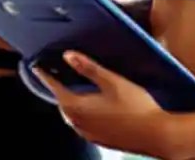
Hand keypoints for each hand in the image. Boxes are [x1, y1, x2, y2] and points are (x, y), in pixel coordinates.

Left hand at [34, 51, 186, 158]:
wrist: (157, 135)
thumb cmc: (136, 107)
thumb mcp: (112, 81)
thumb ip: (88, 68)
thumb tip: (68, 55)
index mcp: (77, 107)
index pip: (54, 88)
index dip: (45, 76)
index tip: (37, 67)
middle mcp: (78, 123)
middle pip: (62, 102)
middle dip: (59, 89)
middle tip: (57, 75)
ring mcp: (89, 133)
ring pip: (72, 115)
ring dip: (71, 102)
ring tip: (75, 88)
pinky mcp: (100, 139)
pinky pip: (83, 124)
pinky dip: (82, 113)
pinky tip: (94, 107)